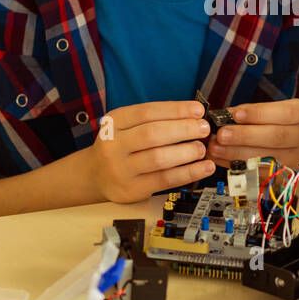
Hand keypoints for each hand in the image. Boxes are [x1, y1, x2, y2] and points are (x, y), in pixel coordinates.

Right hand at [90, 100, 215, 202]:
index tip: (198, 110)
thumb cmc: (120, 146)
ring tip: (201, 148)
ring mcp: (121, 169)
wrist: (95, 175)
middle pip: (152, 134)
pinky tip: (203, 168)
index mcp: (114, 122)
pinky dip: (188, 173)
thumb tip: (193, 116)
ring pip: (158, 158)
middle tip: (203, 128)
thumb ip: (155, 120)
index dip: (175, 110)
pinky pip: (164, 180)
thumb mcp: (127, 126)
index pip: (147, 112)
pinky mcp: (131, 189)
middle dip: (183, 129)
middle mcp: (114, 145)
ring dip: (186, 152)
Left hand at [206, 99, 298, 170]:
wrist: (297, 139)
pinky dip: (238, 167)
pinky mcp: (284, 176)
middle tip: (222, 134)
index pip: (284, 114)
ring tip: (217, 148)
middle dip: (245, 136)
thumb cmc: (280, 120)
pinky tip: (222, 160)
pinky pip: (260, 174)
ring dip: (237, 154)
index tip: (235, 114)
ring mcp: (296, 160)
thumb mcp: (273, 108)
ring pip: (267, 159)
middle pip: (276, 138)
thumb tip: (225, 116)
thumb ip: (252, 111)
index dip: (258, 115)